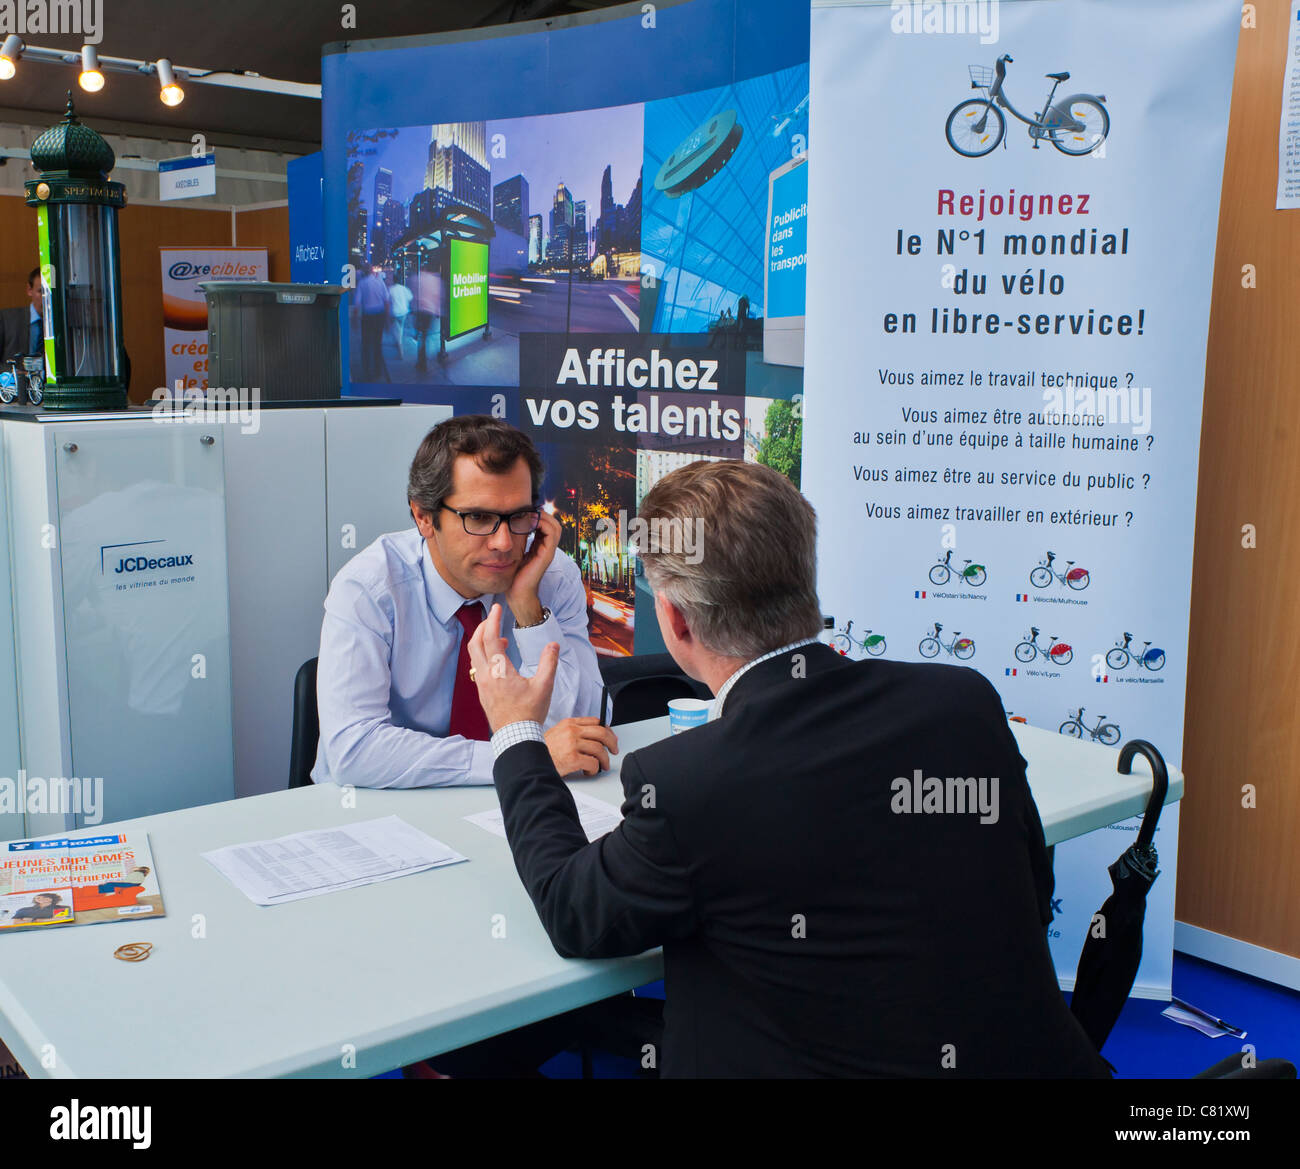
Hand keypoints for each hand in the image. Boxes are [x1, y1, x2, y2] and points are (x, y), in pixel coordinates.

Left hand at [467, 603, 557, 730]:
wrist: (515, 736)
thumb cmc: (529, 713)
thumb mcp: (544, 686)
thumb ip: (549, 662)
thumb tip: (553, 644)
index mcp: (500, 670)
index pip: (491, 638)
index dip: (494, 620)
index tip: (497, 607)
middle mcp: (486, 675)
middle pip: (475, 642)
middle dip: (483, 627)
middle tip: (494, 617)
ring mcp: (481, 683)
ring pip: (474, 655)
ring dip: (482, 641)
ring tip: (498, 636)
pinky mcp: (482, 691)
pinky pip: (477, 666)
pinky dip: (484, 654)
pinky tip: (498, 658)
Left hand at [505, 510, 561, 625]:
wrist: (516, 593)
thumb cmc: (512, 576)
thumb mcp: (512, 555)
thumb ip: (513, 542)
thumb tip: (503, 528)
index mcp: (539, 547)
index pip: (545, 525)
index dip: (537, 515)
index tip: (523, 511)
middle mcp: (546, 548)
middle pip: (553, 523)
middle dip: (542, 514)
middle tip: (527, 511)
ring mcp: (547, 552)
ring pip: (554, 526)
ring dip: (543, 517)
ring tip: (529, 515)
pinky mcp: (546, 555)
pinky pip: (551, 534)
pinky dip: (542, 525)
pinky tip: (528, 523)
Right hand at [544, 717, 619, 776]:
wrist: (531, 762)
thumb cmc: (544, 751)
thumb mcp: (557, 733)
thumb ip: (573, 731)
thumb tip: (594, 737)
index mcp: (569, 723)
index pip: (596, 721)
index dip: (607, 730)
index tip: (611, 738)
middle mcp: (572, 731)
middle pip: (602, 733)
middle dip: (612, 743)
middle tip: (614, 751)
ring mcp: (572, 744)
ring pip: (599, 749)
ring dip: (604, 760)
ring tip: (602, 766)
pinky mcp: (572, 758)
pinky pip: (593, 763)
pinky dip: (595, 769)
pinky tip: (589, 771)